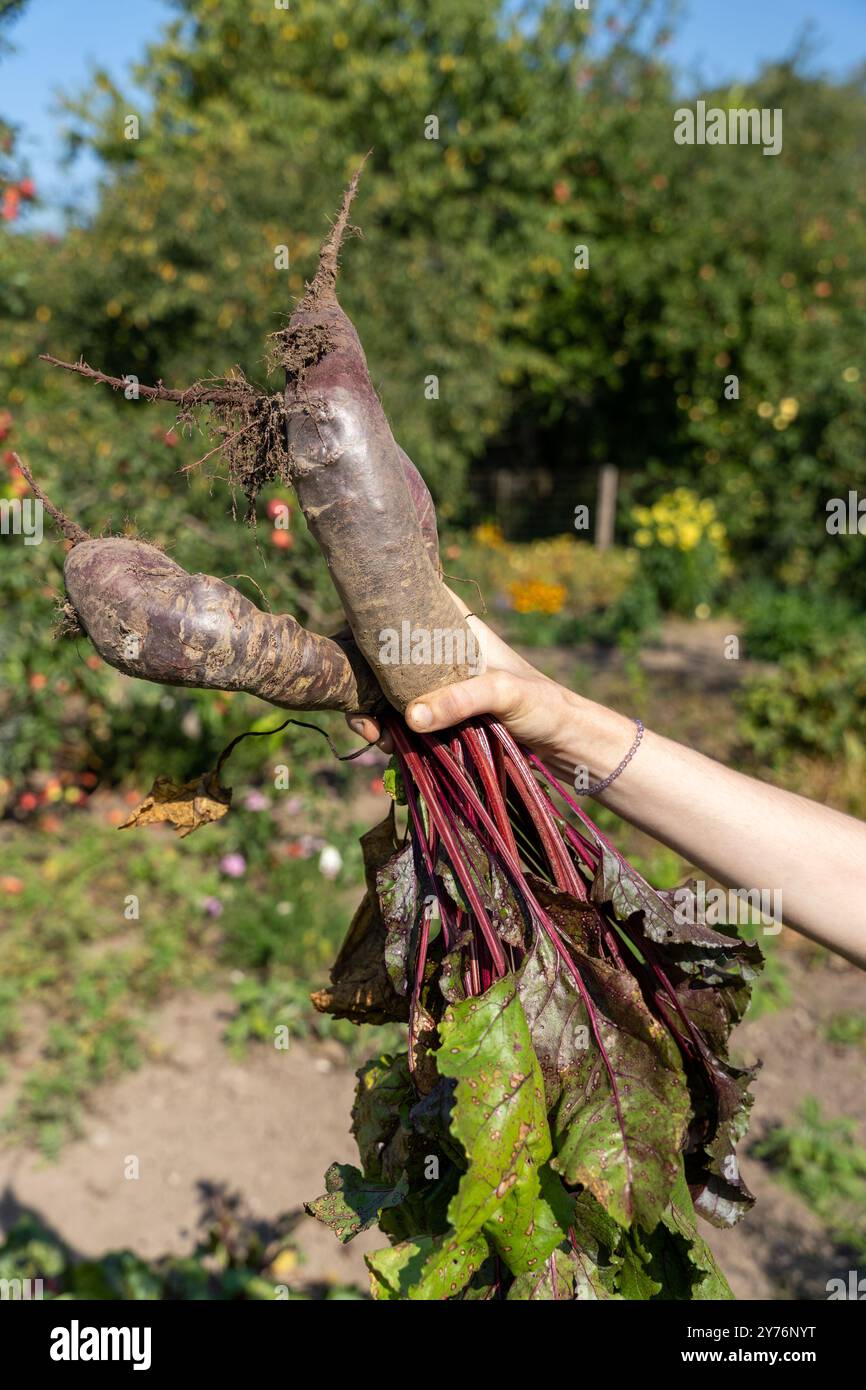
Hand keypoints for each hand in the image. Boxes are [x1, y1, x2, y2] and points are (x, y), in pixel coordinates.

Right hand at [346, 589, 583, 767]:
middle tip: (362, 713)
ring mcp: (435, 684)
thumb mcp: (506, 694)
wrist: (564, 743)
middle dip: (359, 680)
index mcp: (456, 626)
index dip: (369, 612)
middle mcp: (439, 651)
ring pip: (383, 689)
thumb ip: (463, 700)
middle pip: (381, 652)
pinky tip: (389, 748)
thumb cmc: (544, 704)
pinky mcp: (436, 715)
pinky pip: (397, 718)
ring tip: (377, 738)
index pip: (405, 601)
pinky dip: (386, 732)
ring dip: (370, 712)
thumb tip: (412, 718)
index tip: (344, 637)